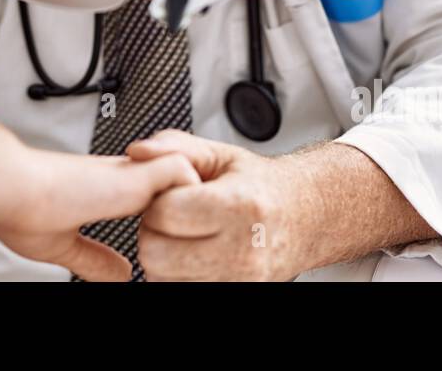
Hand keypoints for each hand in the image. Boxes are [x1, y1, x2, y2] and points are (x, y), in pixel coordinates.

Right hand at [0, 150, 201, 281]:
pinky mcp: (133, 176)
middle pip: (177, 178)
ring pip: (187, 170)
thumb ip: (93, 258)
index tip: (176, 236)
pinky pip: (183, 171)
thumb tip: (119, 277)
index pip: (155, 195)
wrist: (10, 187)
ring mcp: (130, 176)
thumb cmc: (19, 209)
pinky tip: (182, 216)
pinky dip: (188, 191)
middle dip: (192, 203)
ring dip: (194, 197)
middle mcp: (122, 179)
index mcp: (107, 192)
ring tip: (197, 226)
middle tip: (200, 231)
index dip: (170, 211)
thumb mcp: (62, 245)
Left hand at [127, 130, 322, 280]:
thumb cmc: (262, 187)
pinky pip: (179, 290)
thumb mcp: (222, 155)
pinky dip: (177, 275)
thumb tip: (137, 152)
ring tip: (186, 237)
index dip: (159, 201)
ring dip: (164, 257)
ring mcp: (240, 281)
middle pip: (156, 254)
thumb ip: (176, 148)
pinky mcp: (236, 295)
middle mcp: (242, 250)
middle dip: (154, 232)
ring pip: (162, 279)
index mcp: (239, 205)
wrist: (303, 219)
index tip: (173, 195)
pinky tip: (193, 255)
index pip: (165, 213)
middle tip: (173, 219)